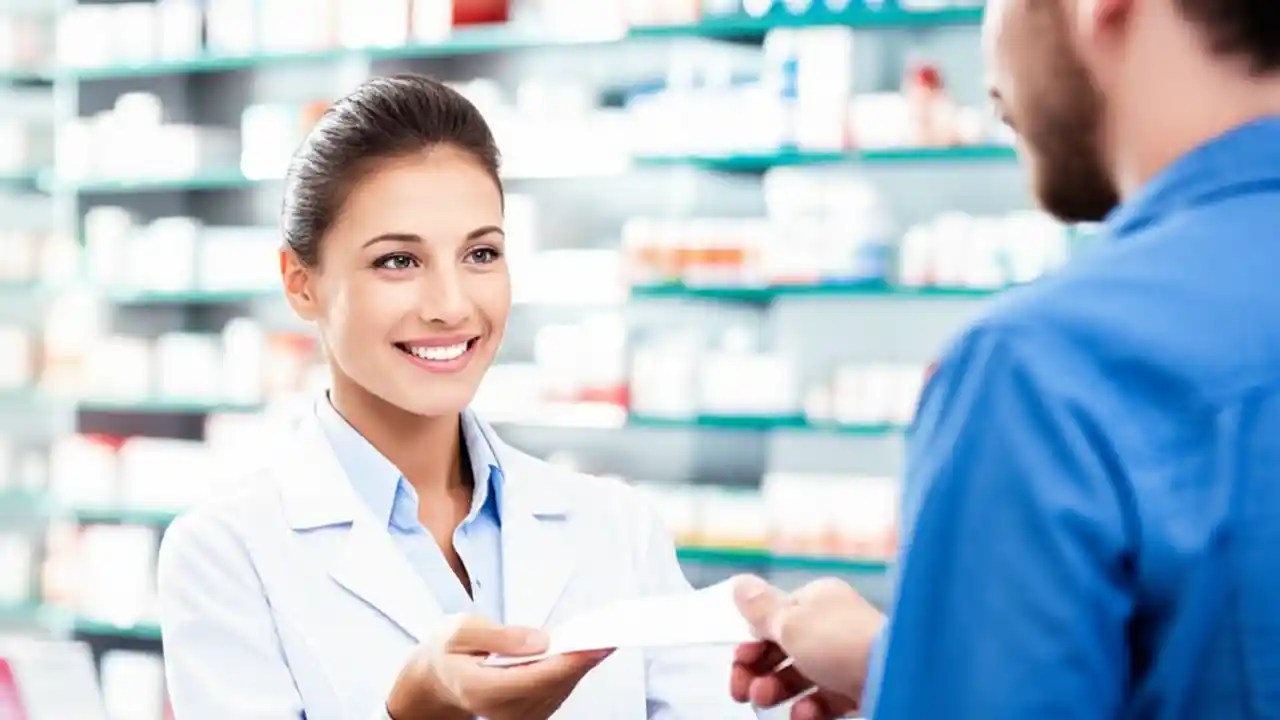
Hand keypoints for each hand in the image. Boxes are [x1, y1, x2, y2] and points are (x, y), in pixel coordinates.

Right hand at [386, 614, 611, 719]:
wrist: (435, 682)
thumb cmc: (446, 652)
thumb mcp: (460, 630)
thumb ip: (501, 635)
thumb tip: (542, 640)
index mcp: (483, 689)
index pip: (537, 676)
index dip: (572, 659)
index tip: (599, 642)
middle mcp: (503, 711)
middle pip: (556, 684)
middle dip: (585, 657)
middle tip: (611, 630)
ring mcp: (517, 717)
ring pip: (561, 689)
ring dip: (582, 663)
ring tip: (600, 635)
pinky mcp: (528, 714)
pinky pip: (558, 692)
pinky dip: (572, 670)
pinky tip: (582, 651)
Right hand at [729, 576, 884, 718]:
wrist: (898, 677)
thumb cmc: (841, 642)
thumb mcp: (790, 622)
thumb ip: (760, 608)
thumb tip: (740, 584)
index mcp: (816, 602)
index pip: (775, 619)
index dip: (752, 642)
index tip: (739, 664)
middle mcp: (831, 627)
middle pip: (784, 651)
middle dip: (759, 672)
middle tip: (744, 691)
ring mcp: (846, 660)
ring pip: (801, 678)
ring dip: (778, 692)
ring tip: (766, 702)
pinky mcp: (858, 689)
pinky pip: (825, 700)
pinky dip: (808, 710)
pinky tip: (802, 715)